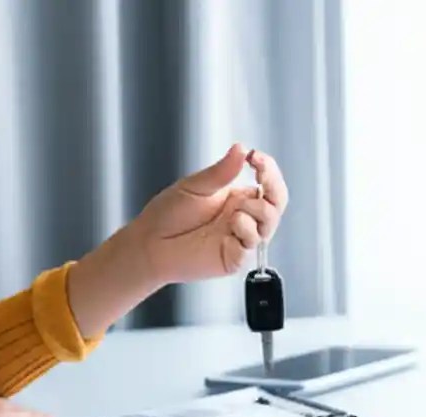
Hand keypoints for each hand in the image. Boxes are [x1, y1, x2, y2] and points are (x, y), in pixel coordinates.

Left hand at [134, 143, 289, 281]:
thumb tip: (241, 149)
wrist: (149, 243)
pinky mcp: (235, 258)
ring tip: (235, 208)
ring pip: (269, 223)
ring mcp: (240, 238)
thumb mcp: (196, 186)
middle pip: (276, 203)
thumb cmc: (168, 215)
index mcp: (237, 199)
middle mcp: (243, 218)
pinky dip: (246, 230)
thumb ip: (221, 172)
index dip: (270, 171)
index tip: (257, 158)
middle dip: (273, 186)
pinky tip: (232, 224)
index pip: (268, 185)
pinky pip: (252, 244)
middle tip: (259, 174)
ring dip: (257, 209)